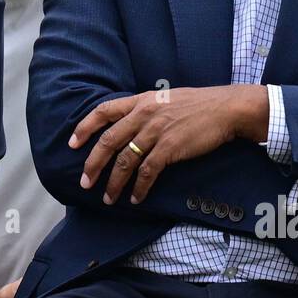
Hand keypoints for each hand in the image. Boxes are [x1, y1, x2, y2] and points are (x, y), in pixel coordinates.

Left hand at [70, 85, 264, 205]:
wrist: (224, 108)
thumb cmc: (196, 105)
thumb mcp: (163, 99)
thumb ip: (143, 109)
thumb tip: (125, 126)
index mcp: (140, 101)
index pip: (103, 111)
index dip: (84, 128)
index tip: (72, 144)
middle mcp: (143, 115)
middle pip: (108, 141)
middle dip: (93, 164)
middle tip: (84, 182)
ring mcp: (156, 131)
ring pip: (125, 161)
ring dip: (114, 182)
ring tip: (108, 197)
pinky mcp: (170, 148)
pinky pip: (147, 172)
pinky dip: (139, 188)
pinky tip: (136, 198)